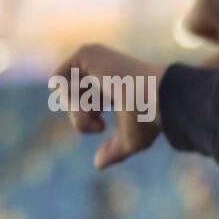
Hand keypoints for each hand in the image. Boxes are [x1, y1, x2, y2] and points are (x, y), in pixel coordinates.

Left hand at [52, 44, 166, 169]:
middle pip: (66, 96)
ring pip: (61, 91)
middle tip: (100, 123)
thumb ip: (114, 149)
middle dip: (80, 116)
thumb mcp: (131, 139)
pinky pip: (58, 80)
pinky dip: (71, 99)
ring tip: (100, 111)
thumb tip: (98, 165)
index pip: (80, 101)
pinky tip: (94, 99)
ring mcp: (93, 56)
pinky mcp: (85, 53)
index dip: (84, 118)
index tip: (101, 126)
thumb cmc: (152, 119)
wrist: (160, 100)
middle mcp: (100, 65)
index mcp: (111, 81)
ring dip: (79, 110)